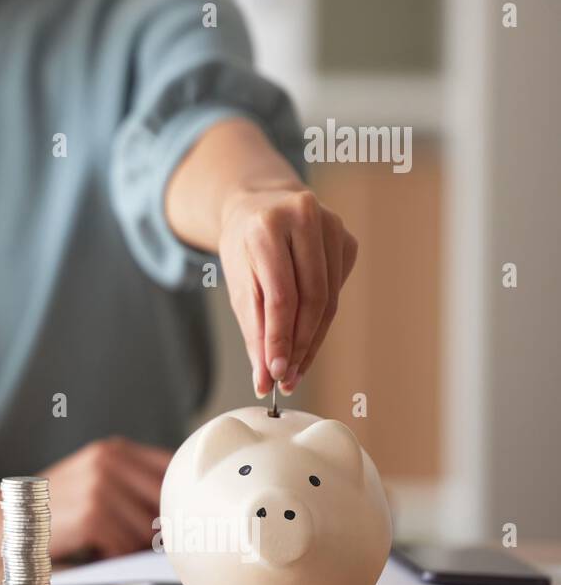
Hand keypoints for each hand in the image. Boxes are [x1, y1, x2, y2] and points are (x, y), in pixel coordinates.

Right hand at [38, 437, 171, 559]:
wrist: (5, 520)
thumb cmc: (55, 507)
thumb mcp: (93, 478)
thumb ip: (132, 482)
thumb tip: (184, 509)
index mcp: (115, 450)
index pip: (173, 468)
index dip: (181, 497)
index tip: (182, 516)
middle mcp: (109, 461)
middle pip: (165, 502)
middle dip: (158, 528)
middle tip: (143, 542)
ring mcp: (100, 486)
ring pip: (146, 530)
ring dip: (132, 546)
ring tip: (107, 543)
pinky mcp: (92, 515)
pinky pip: (126, 546)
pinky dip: (114, 555)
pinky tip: (95, 550)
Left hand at [218, 184, 357, 396]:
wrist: (259, 205)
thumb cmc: (244, 246)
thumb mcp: (237, 283)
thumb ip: (253, 330)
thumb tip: (265, 379)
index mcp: (268, 226)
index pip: (281, 295)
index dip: (280, 339)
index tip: (276, 374)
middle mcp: (304, 218)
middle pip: (311, 299)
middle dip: (300, 346)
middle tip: (287, 379)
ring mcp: (333, 226)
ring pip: (329, 300)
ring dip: (313, 341)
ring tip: (296, 370)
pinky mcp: (348, 239)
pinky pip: (336, 291)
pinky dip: (321, 320)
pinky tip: (307, 337)